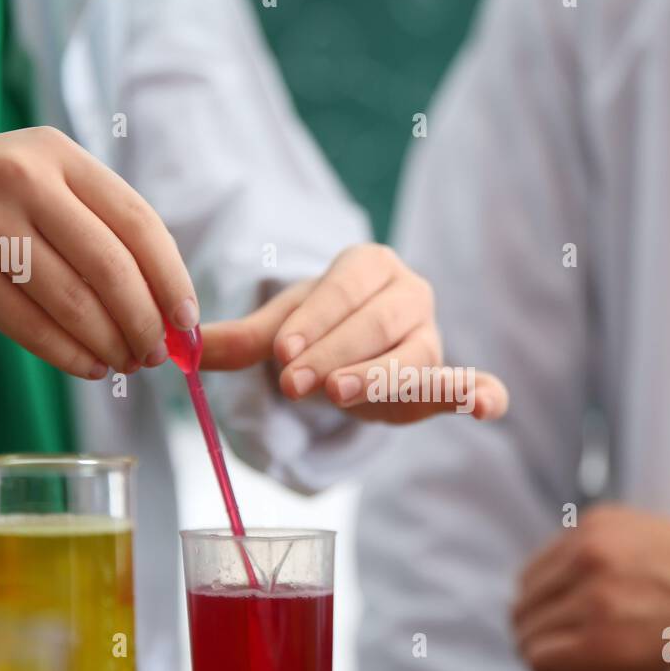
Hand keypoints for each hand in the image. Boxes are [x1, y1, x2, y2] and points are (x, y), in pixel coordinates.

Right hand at [0, 128, 198, 377]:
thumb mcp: (38, 180)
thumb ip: (98, 227)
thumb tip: (165, 305)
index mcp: (59, 154)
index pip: (140, 223)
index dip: (172, 279)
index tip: (187, 321)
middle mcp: (26, 179)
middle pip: (114, 268)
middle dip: (145, 322)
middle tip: (156, 353)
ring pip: (76, 302)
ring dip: (111, 345)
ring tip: (125, 364)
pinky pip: (32, 326)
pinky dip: (70, 355)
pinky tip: (89, 368)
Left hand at [194, 244, 508, 421]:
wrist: (350, 352)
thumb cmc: (317, 331)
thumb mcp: (278, 331)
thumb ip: (237, 341)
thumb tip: (180, 350)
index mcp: (369, 265)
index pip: (344, 288)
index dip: (315, 320)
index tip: (282, 353)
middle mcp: (409, 292)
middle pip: (377, 322)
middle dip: (335, 352)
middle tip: (295, 384)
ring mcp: (430, 335)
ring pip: (411, 357)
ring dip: (378, 376)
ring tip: (341, 392)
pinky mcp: (442, 378)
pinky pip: (463, 384)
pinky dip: (479, 393)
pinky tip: (489, 406)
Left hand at [511, 505, 669, 670]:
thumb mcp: (654, 537)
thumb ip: (605, 549)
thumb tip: (563, 580)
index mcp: (599, 526)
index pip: (535, 572)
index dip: (544, 602)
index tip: (556, 619)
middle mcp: (589, 556)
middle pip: (525, 602)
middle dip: (538, 626)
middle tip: (560, 647)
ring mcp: (593, 599)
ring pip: (529, 633)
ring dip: (544, 651)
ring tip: (573, 663)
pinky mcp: (600, 642)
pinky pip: (543, 660)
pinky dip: (552, 670)